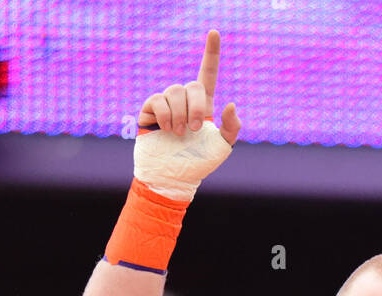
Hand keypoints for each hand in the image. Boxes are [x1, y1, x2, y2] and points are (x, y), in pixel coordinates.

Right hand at [134, 31, 240, 200]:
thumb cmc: (198, 164)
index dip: (211, 52)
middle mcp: (184, 99)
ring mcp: (167, 103)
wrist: (173, 177)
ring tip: (179, 134)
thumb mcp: (222, 148)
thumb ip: (232, 127)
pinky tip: (166, 130)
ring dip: (180, 116)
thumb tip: (230, 103)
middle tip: (194, 129)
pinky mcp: (150, 109)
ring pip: (175, 93)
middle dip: (196, 108)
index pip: (207, 72)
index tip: (214, 32)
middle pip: (192, 86)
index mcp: (203, 104)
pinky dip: (165, 116)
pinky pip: (159, 101)